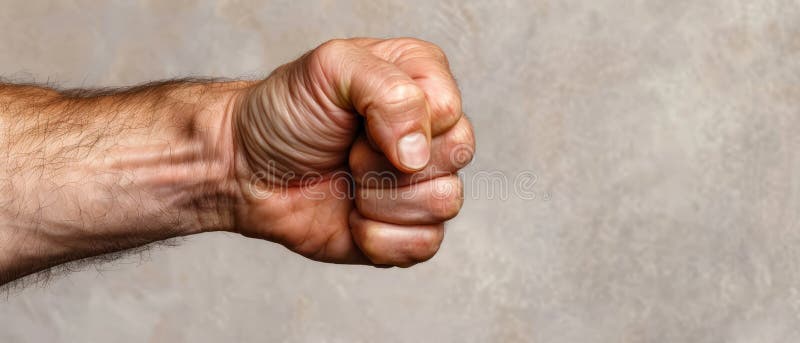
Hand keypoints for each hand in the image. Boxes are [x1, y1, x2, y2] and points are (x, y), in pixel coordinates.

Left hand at [231, 38, 474, 266]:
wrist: (243, 170)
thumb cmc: (284, 113)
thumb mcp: (330, 68)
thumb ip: (387, 88)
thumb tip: (417, 153)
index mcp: (421, 82)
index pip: (449, 108)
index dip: (405, 123)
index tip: (358, 121)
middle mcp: (429, 132)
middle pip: (457, 155)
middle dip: (388, 161)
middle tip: (350, 150)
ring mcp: (420, 184)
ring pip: (445, 202)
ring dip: (381, 199)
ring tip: (349, 182)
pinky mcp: (407, 230)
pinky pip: (425, 245)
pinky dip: (379, 238)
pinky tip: (352, 218)